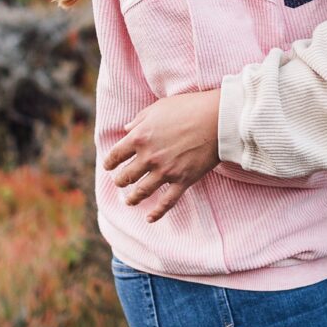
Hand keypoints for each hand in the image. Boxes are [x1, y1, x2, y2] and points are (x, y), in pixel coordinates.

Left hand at [102, 89, 221, 220]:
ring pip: (141, 192)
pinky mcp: (183, 180)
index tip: (109, 166)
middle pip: (126, 176)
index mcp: (139, 137)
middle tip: (119, 182)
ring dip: (132, 199)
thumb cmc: (188, 107)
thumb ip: (139, 119)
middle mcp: (149, 157)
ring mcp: (166, 171)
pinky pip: (166, 202)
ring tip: (129, 201)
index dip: (109, 162)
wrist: (218, 119)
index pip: (115, 155)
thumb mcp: (158, 108)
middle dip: (119, 181)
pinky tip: (149, 219)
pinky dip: (157, 213)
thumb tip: (126, 129)